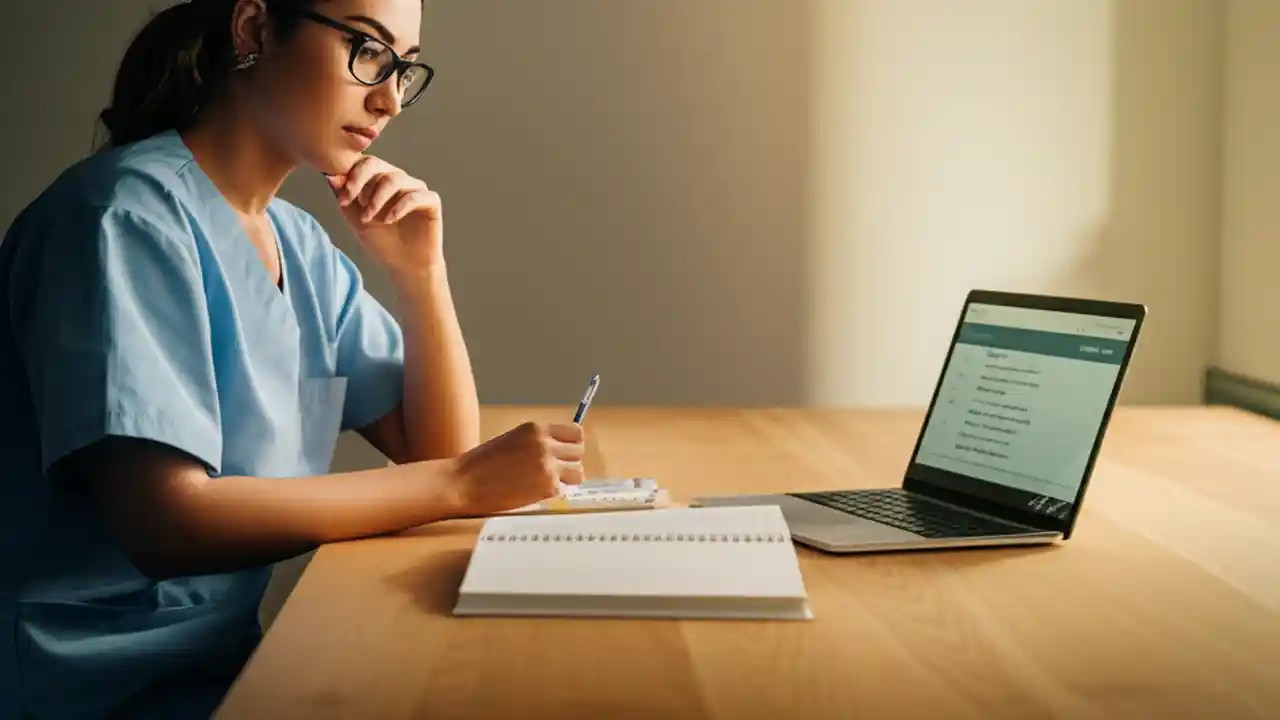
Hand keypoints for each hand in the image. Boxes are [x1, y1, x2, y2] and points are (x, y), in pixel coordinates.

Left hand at [326, 156, 443, 276]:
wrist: (405, 266)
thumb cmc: (382, 242)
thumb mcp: (355, 219)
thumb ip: (344, 196)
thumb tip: (330, 175)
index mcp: (379, 180)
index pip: (363, 163)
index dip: (350, 176)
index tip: (341, 199)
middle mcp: (398, 179)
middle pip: (376, 164)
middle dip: (360, 182)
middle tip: (351, 203)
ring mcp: (415, 188)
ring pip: (394, 179)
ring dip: (377, 198)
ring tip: (369, 218)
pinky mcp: (431, 201)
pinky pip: (414, 196)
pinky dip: (399, 207)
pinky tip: (389, 221)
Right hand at [447, 422, 585, 515]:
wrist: (462, 483)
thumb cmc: (481, 464)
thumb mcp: (512, 440)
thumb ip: (536, 442)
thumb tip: (560, 450)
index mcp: (535, 429)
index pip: (575, 432)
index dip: (571, 444)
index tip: (564, 452)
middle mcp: (545, 444)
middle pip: (579, 451)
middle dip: (570, 461)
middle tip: (555, 471)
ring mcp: (548, 466)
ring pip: (578, 472)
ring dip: (566, 478)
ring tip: (546, 483)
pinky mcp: (547, 487)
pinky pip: (563, 490)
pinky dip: (552, 493)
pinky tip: (534, 493)